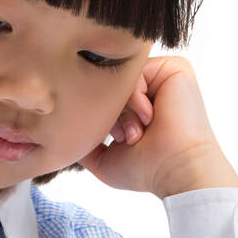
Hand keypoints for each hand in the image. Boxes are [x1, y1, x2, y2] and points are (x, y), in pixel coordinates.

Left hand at [77, 54, 237, 198]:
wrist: (175, 170)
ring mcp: (163, 77)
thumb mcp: (104, 158)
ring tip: (139, 132)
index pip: (105, 95)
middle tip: (131, 138)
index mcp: (141, 104)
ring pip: (120, 78)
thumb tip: (61, 132)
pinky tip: (150, 118)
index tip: (121, 141)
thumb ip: (85, 142)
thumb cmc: (146, 169)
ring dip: (124, 109)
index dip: (106, 119)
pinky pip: (136, 71)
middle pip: (111, 85)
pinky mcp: (175, 68)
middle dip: (114, 114)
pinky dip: (135, 97)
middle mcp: (153, 88)